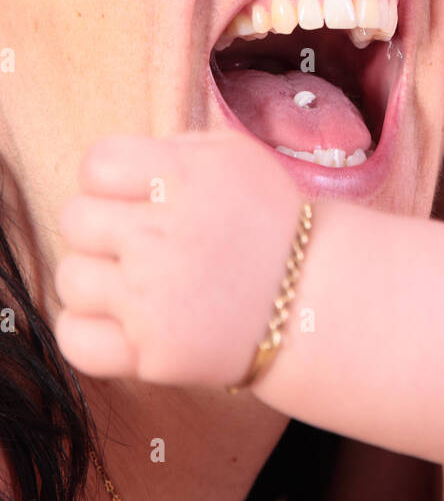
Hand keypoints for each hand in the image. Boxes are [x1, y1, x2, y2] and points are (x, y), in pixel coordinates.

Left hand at [54, 131, 303, 387]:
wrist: (316, 300)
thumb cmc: (270, 221)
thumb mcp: (236, 156)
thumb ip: (171, 147)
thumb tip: (112, 165)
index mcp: (184, 179)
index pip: (98, 163)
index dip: (111, 178)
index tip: (138, 195)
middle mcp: (162, 237)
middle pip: (75, 219)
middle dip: (101, 226)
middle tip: (138, 240)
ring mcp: (152, 300)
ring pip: (70, 278)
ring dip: (96, 278)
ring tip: (135, 281)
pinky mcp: (152, 353)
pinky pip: (73, 339)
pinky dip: (88, 329)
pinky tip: (121, 318)